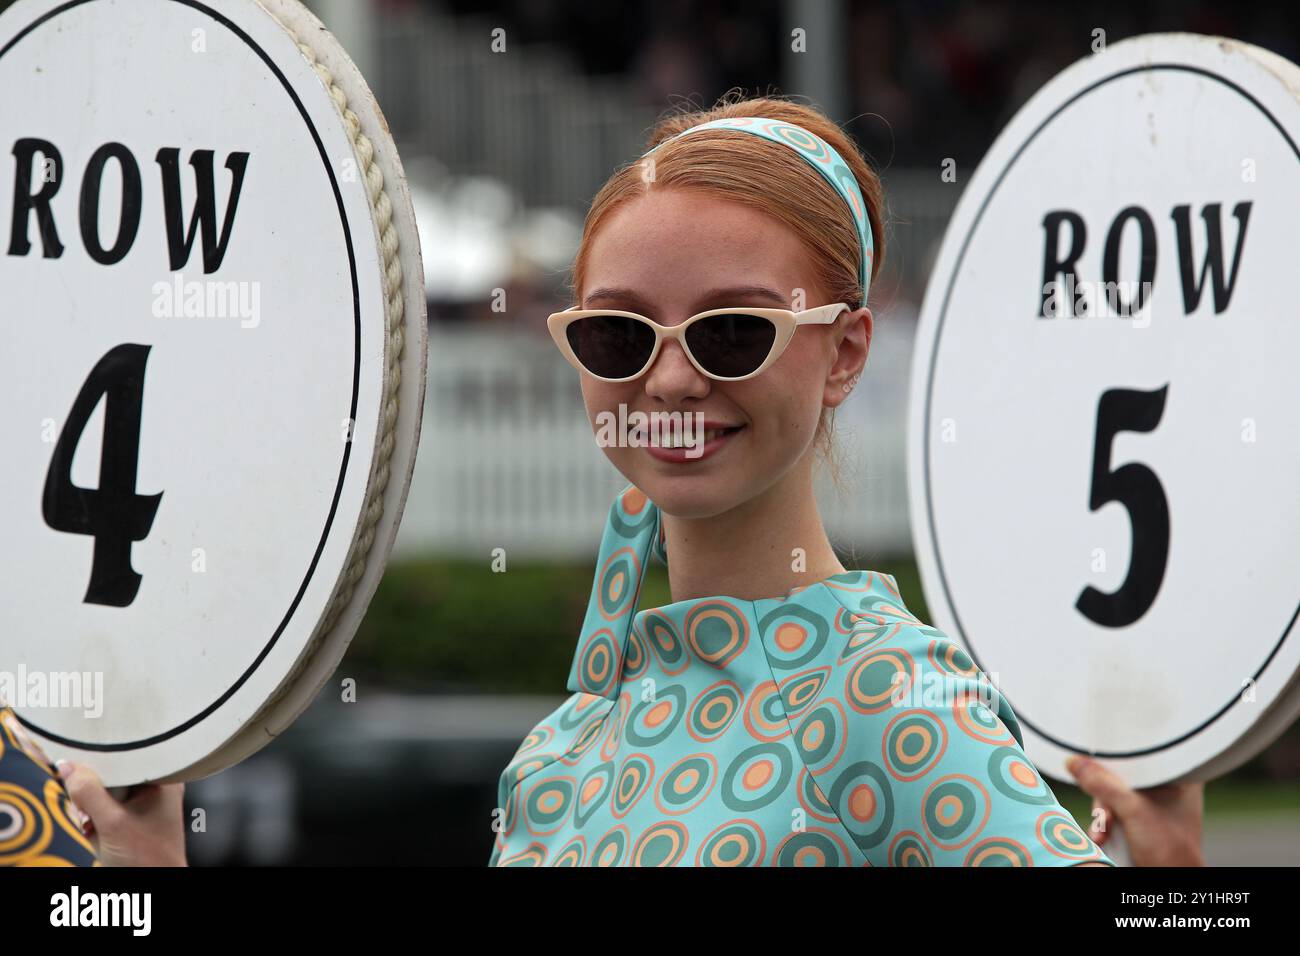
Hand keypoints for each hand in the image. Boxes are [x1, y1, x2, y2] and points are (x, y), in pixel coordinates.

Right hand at [56, 761, 187, 866]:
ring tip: (91, 824)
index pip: (127, 754)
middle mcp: (155, 786)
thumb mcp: (112, 822)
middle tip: (86, 808)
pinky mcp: (129, 818)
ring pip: (103, 791)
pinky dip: (93, 818)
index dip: (100, 760)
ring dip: (89, 808)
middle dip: (91, 790)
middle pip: (111, 773)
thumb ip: (88, 793)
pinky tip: (92, 830)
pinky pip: (103, 808)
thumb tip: (67, 766)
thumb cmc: (147, 858)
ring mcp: (142, 802)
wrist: (153, 886)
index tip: (78, 762)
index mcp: (162, 778)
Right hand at [1066, 755, 1204, 866]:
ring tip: (1105, 830)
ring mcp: (1154, 805)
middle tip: (1107, 814)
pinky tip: (1104, 835)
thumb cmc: (1171, 849)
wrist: (1170, 882)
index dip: (1119, 760)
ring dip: (1103, 814)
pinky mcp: (1141, 821)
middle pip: (1121, 776)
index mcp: (1177, 777)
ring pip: (1114, 795)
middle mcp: (1167, 788)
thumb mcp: (1132, 811)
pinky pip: (1114, 811)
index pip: (1142, 753)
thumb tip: (1074, 762)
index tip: (1101, 765)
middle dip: (1106, 797)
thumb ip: (1103, 785)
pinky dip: (1105, 823)